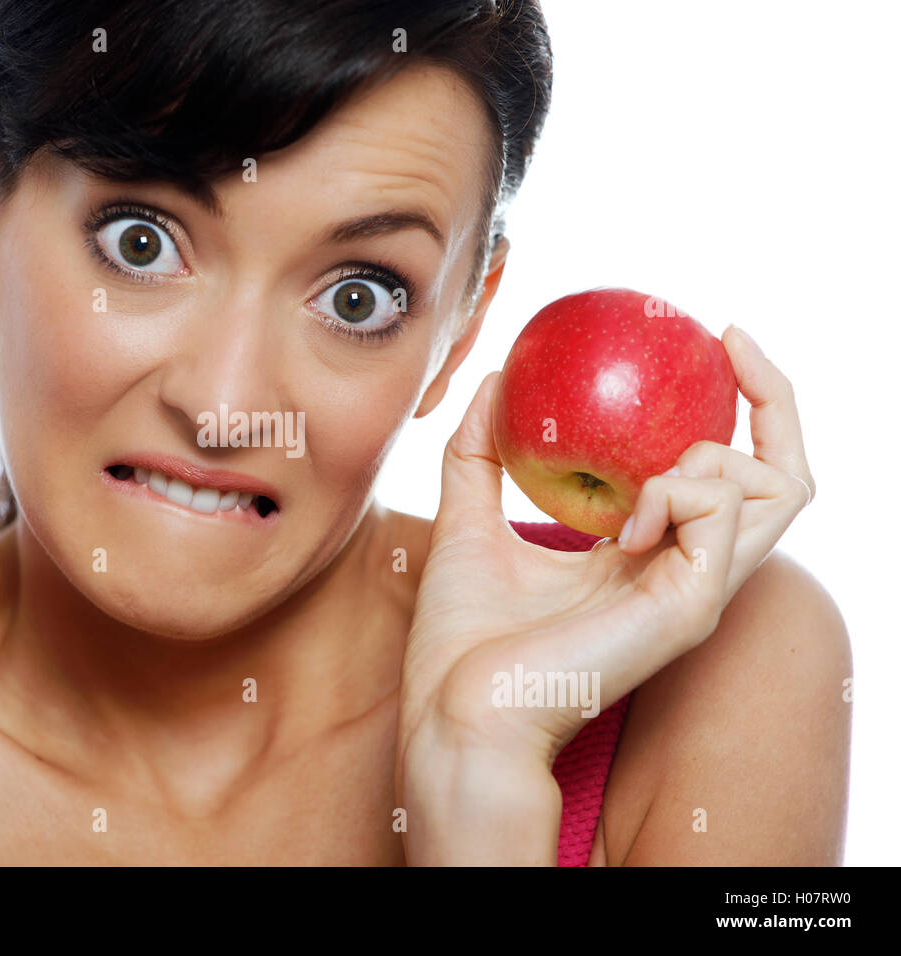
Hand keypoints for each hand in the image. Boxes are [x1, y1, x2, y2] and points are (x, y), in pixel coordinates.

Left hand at [395, 326, 812, 862]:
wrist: (454, 710)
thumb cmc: (461, 637)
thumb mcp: (466, 523)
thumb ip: (481, 454)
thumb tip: (490, 381)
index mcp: (646, 556)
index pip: (727, 477)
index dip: (737, 407)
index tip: (711, 342)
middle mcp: (685, 571)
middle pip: (782, 479)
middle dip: (775, 400)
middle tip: (728, 339)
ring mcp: (696, 590)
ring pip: (776, 490)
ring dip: (711, 452)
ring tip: (640, 479)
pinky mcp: (691, 606)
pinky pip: (724, 512)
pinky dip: (680, 489)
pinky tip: (627, 520)